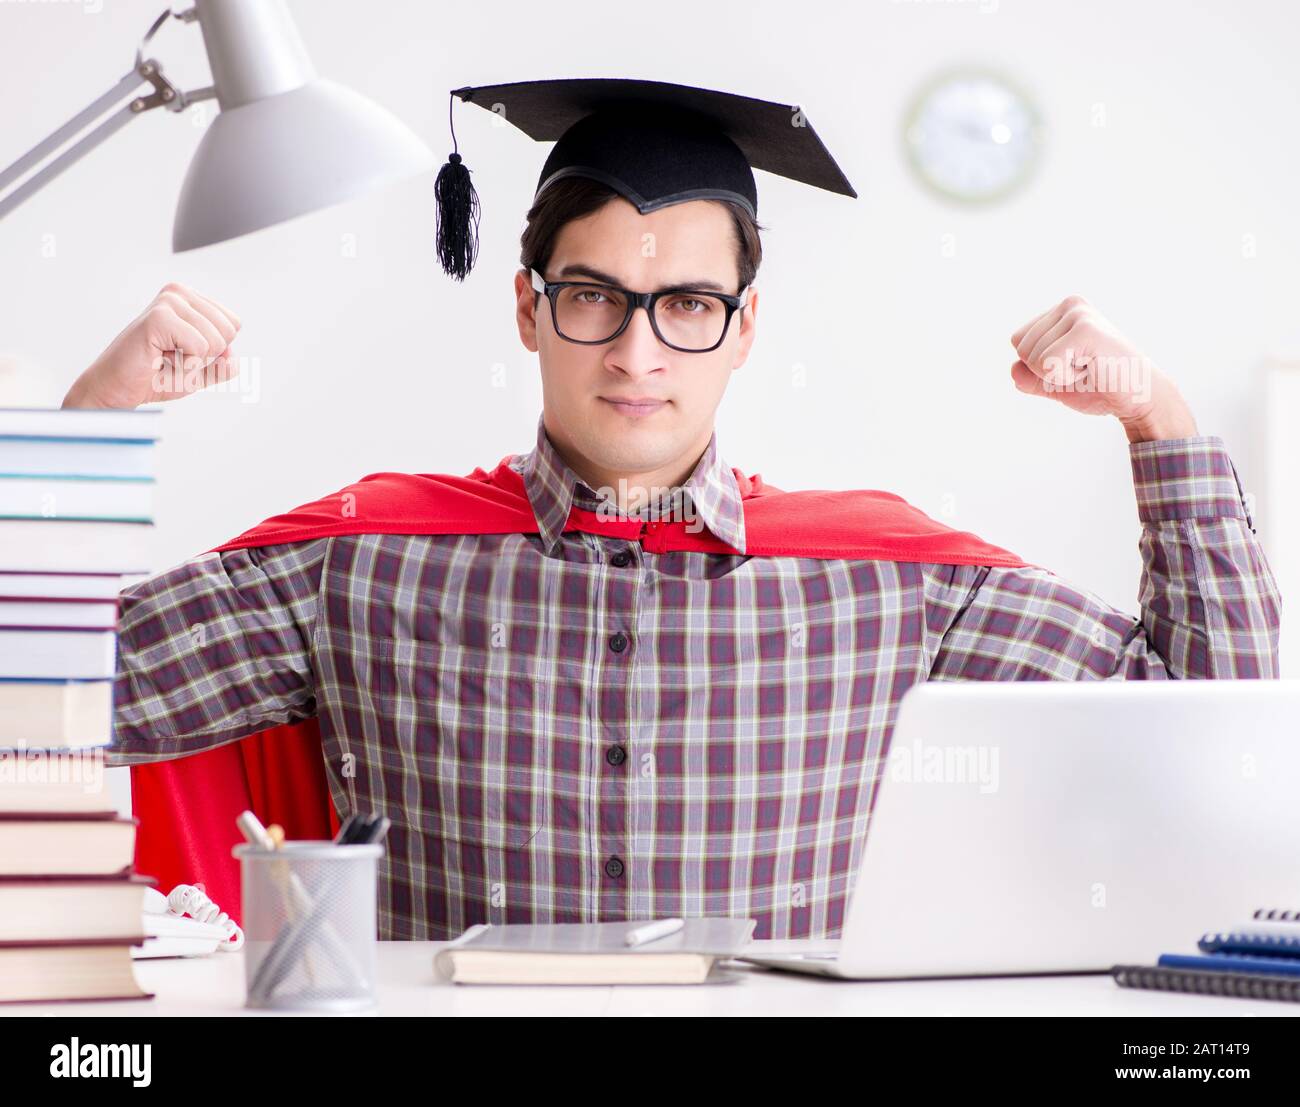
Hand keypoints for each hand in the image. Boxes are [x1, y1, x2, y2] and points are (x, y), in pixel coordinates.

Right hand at [62, 283, 240, 409]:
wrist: (117, 389)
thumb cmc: (153, 377)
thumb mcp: (199, 374)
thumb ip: (223, 366)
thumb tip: (233, 356)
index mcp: (189, 299)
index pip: (233, 323)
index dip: (215, 350)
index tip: (184, 352)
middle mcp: (179, 293)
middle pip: (228, 331)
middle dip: (206, 357)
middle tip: (173, 358)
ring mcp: (168, 302)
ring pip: (215, 342)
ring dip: (193, 363)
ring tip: (164, 359)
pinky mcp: (159, 317)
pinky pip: (199, 349)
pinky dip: (185, 366)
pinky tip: (159, 360)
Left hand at [1009, 295, 1197, 442]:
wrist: (1139, 398)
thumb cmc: (1100, 387)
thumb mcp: (1055, 383)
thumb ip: (1029, 377)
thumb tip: (1013, 369)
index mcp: (1062, 311)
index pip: (1018, 341)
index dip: (1038, 366)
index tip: (1073, 365)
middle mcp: (1070, 304)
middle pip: (1021, 348)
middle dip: (1046, 371)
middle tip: (1084, 369)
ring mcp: (1079, 314)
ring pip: (1031, 358)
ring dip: (1058, 375)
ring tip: (1090, 369)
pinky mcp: (1086, 331)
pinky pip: (1046, 364)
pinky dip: (1064, 378)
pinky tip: (1092, 370)